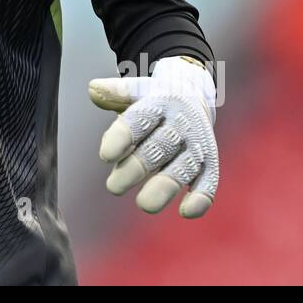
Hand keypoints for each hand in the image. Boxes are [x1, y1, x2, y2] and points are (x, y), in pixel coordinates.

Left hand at [87, 55, 218, 217]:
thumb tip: (93, 90)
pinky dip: (201, 197)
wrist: (191, 96)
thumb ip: (115, 94)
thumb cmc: (152, 100)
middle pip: (159, 147)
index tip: (105, 156)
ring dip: (165, 187)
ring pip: (184, 167)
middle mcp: (182, 123)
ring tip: (144, 205)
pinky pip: (209, 180)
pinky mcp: (209, 162)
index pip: (140, 119)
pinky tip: (185, 212)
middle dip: (136, 167)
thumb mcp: (134, 92)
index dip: (122, 137)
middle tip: (113, 187)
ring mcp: (197, 144)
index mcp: (160, 102)